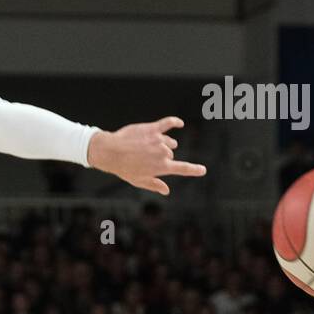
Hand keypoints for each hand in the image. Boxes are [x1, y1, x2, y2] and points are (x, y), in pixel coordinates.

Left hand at [87, 117, 206, 195]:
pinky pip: (168, 123)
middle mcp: (163, 152)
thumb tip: (167, 191)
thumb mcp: (139, 181)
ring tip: (145, 147)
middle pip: (170, 153)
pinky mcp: (152, 128)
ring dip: (162, 143)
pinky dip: (174, 122)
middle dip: (161, 155)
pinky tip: (179, 123)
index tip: (203, 170)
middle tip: (143, 158)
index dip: (194, 170)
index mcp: (162, 167)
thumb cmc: (123, 168)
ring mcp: (158, 139)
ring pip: (168, 141)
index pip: (183, 168)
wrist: (110, 151)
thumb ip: (155, 185)